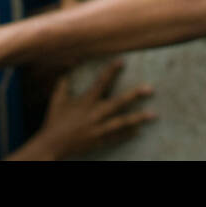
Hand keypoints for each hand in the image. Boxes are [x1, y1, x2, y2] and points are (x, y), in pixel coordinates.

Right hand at [29, 60, 153, 159]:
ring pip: (122, 122)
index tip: (122, 61)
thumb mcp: (58, 98)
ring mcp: (98, 129)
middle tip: (150, 89)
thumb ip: (64, 81)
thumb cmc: (55, 120)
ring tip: (153, 115)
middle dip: (134, 96)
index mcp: (86, 102)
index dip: (111, 70)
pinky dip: (128, 134)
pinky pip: (117, 137)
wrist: (52, 145)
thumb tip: (69, 64)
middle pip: (118, 103)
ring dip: (138, 118)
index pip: (101, 82)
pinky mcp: (99, 141)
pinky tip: (139, 131)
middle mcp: (94, 114)